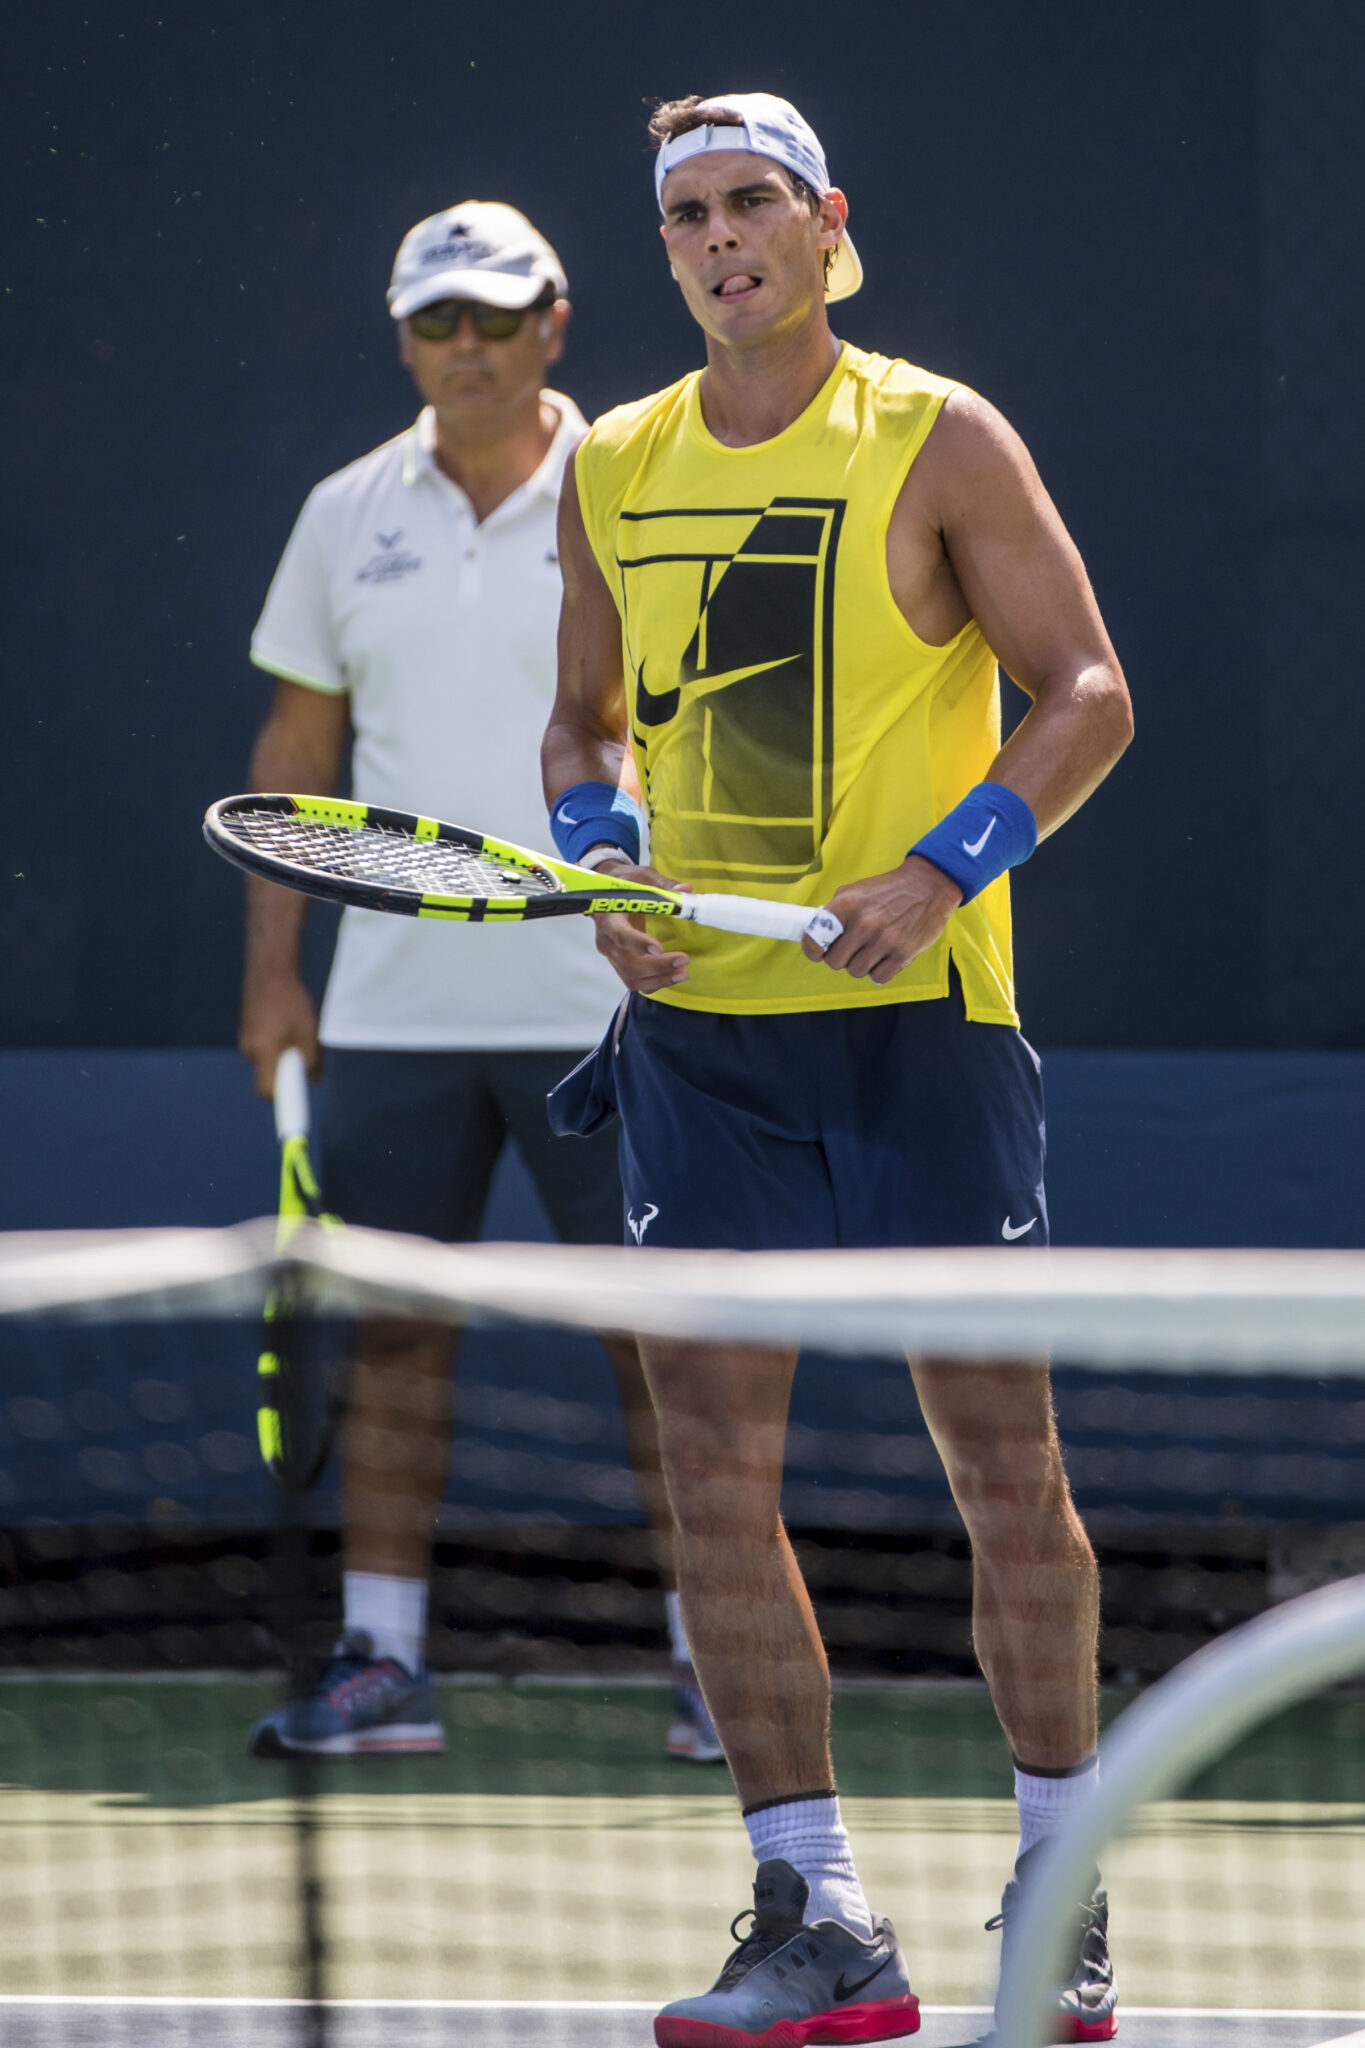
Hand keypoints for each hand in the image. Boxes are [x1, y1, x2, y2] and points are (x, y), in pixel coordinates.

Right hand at [239, 973, 321, 1097]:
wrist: (269, 972)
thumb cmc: (290, 1001)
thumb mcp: (308, 1032)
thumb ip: (312, 1060)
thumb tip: (314, 1080)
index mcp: (263, 1052)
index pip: (267, 1090)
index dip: (282, 1100)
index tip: (296, 1102)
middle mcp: (250, 1049)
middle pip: (269, 1076)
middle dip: (288, 1074)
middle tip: (307, 1062)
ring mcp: (247, 1038)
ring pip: (268, 1059)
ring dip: (284, 1056)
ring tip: (299, 1035)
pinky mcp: (248, 1029)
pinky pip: (264, 1046)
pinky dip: (277, 1044)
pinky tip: (289, 1026)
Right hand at [589, 860, 690, 994]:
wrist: (606, 894)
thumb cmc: (623, 885)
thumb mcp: (641, 878)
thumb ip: (663, 886)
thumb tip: (686, 890)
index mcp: (608, 917)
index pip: (620, 935)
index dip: (638, 943)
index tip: (659, 948)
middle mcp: (607, 941)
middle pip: (628, 963)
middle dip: (657, 966)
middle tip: (683, 959)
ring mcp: (613, 956)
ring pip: (632, 977)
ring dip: (659, 979)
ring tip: (683, 973)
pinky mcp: (621, 964)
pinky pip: (636, 982)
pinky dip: (655, 983)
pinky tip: (673, 976)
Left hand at [800, 856, 962, 983]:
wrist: (928, 885)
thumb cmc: (887, 890)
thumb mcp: (855, 891)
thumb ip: (834, 912)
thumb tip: (815, 935)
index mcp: (847, 905)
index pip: (815, 939)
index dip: (812, 950)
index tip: (817, 952)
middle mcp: (864, 924)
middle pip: (835, 962)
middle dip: (840, 957)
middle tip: (850, 949)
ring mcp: (884, 941)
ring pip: (856, 971)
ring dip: (860, 964)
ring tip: (871, 949)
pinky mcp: (903, 954)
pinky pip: (878, 977)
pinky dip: (879, 971)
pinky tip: (884, 957)